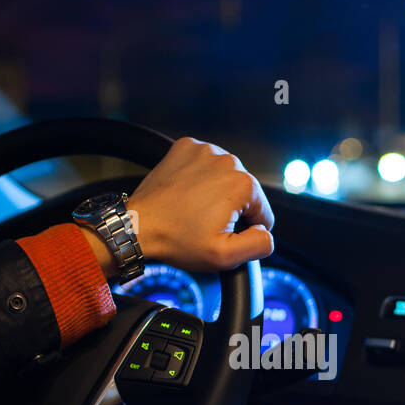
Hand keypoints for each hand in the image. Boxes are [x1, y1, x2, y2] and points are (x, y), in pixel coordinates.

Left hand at [125, 137, 274, 272]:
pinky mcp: (185, 148)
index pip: (263, 213)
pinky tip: (185, 195)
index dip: (245, 230)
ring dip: (215, 194)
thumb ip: (259, 245)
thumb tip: (266, 232)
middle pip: (244, 194)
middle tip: (203, 225)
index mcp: (243, 184)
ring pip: (225, 179)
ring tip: (192, 211)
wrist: (137, 225)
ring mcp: (205, 151)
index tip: (220, 233)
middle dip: (230, 211)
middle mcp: (227, 160)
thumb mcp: (225, 256)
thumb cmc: (176, 240)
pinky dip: (199, 180)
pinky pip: (204, 166)